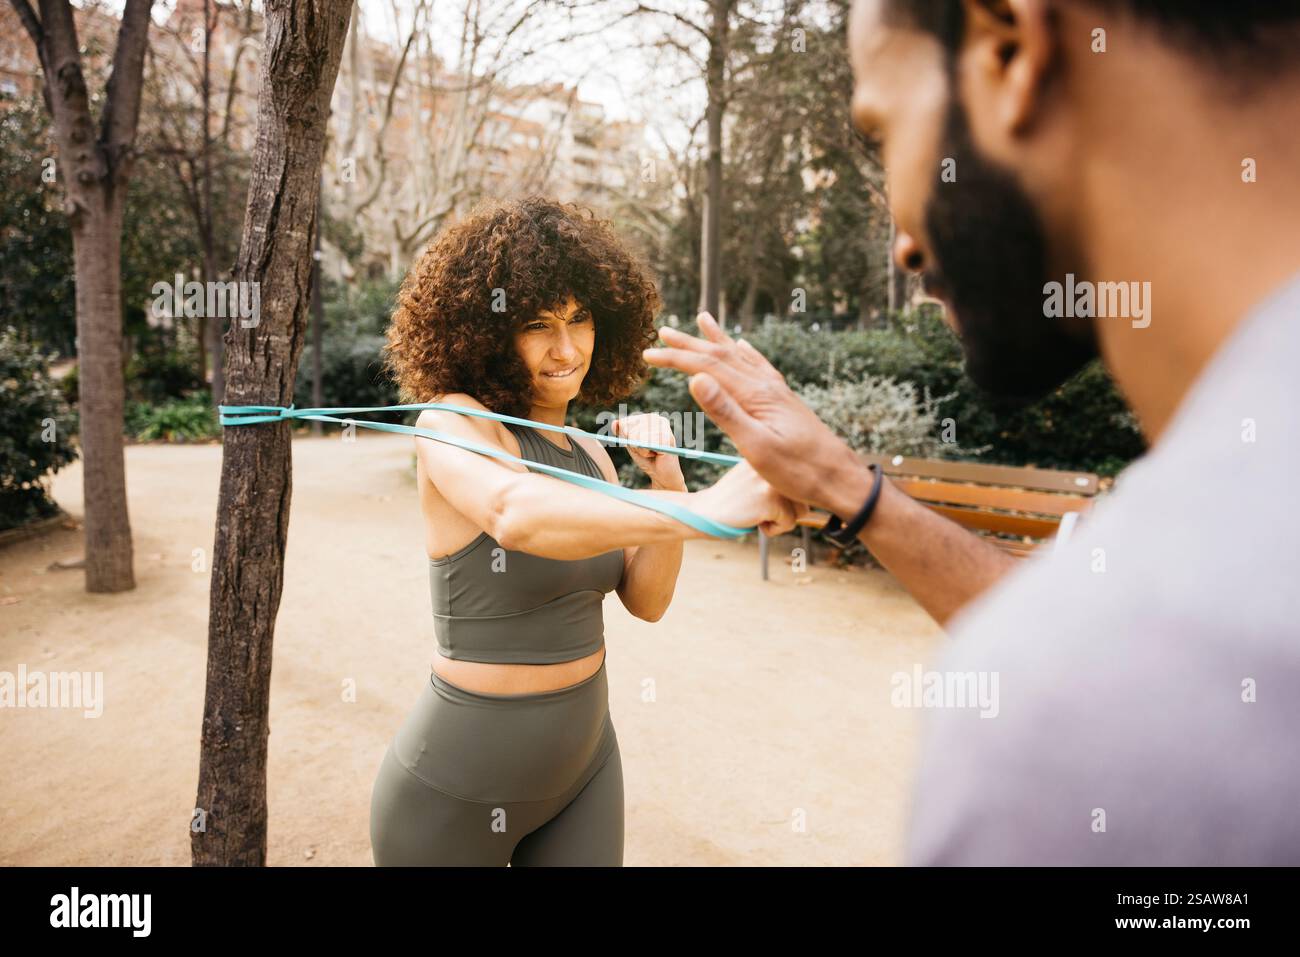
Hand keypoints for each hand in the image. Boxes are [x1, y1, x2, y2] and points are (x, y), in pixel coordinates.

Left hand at [611, 413, 684, 489]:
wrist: (662, 474)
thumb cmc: (647, 458)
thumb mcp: (630, 444)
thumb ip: (621, 432)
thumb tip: (614, 422)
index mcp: (647, 417)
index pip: (624, 423)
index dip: (627, 438)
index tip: (638, 444)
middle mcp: (655, 418)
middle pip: (629, 431)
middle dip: (634, 445)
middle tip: (646, 450)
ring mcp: (662, 426)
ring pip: (636, 437)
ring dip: (640, 450)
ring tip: (652, 452)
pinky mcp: (666, 435)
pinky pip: (644, 444)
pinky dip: (646, 453)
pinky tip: (656, 454)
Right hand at [643, 312, 867, 513]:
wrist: (839, 478)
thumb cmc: (799, 470)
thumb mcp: (756, 446)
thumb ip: (725, 412)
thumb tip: (695, 378)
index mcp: (755, 394)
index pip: (707, 368)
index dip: (675, 359)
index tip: (647, 355)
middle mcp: (766, 385)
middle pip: (721, 356)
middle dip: (689, 344)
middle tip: (662, 332)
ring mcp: (777, 391)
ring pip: (740, 356)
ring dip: (716, 339)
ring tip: (703, 320)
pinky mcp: (784, 400)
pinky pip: (759, 367)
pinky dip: (745, 352)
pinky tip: (744, 345)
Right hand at [695, 460, 807, 535]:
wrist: (705, 512)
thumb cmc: (734, 501)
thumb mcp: (758, 479)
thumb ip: (782, 478)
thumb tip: (814, 487)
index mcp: (772, 451)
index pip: (802, 480)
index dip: (789, 497)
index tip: (768, 497)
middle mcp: (774, 460)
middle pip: (805, 496)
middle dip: (788, 510)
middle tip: (759, 506)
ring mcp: (771, 478)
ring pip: (801, 510)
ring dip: (781, 519)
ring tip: (757, 511)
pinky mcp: (769, 497)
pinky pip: (788, 523)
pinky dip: (773, 529)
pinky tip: (753, 519)